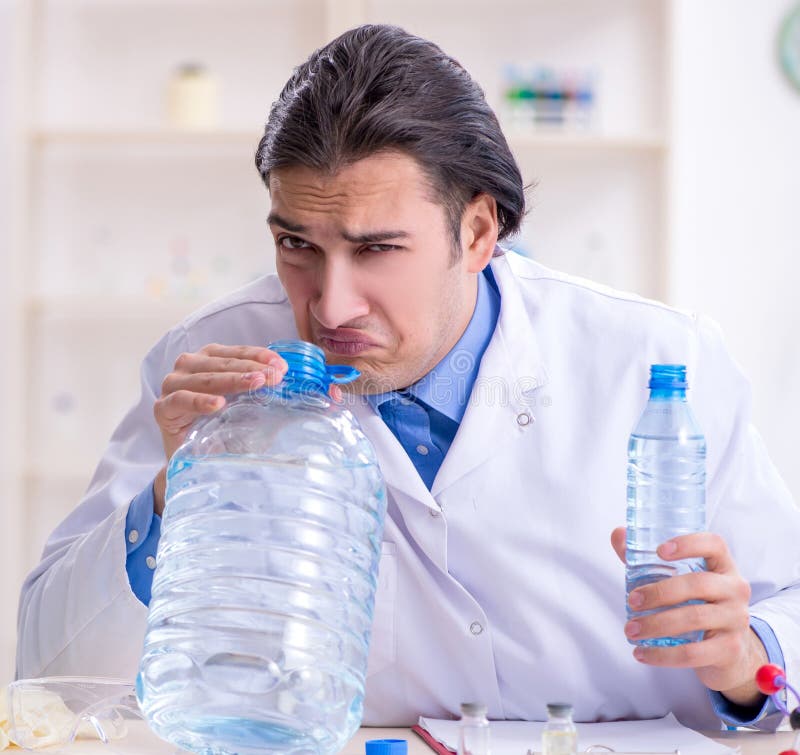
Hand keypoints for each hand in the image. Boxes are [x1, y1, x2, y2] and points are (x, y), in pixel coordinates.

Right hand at [152, 344, 287, 513]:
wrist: (197, 461)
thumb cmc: (227, 429)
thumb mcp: (260, 411)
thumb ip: (291, 399)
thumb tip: (334, 394)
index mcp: (212, 359)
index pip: (238, 352)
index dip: (260, 356)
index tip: (282, 366)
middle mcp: (190, 367)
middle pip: (222, 362)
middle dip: (251, 368)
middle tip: (274, 376)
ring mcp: (173, 385)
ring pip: (203, 376)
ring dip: (231, 379)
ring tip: (255, 384)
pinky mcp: (162, 409)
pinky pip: (180, 400)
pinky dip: (198, 401)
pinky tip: (217, 404)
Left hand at [610, 528, 766, 706]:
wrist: (729, 652)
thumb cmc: (697, 605)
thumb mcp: (679, 580)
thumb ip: (646, 558)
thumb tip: (618, 533)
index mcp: (723, 567)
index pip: (714, 544)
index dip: (688, 544)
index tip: (659, 551)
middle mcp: (735, 590)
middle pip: (698, 584)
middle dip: (659, 592)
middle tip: (631, 601)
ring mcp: (736, 620)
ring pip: (694, 618)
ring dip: (655, 625)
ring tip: (630, 630)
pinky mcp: (730, 650)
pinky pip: (694, 653)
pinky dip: (663, 655)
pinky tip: (641, 654)